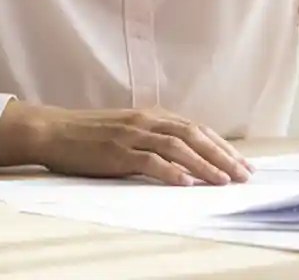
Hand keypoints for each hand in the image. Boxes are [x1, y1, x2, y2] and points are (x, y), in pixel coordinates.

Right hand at [0, 100, 252, 186]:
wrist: (54, 131)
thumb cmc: (92, 134)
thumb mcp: (131, 129)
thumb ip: (157, 137)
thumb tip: (188, 156)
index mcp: (154, 115)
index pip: (198, 129)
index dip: (222, 146)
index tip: (243, 163)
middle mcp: (148, 121)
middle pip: (195, 136)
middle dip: (223, 156)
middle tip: (244, 175)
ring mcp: (133, 135)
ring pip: (178, 147)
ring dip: (204, 164)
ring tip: (224, 181)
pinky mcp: (117, 152)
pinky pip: (149, 161)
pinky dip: (171, 171)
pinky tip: (186, 182)